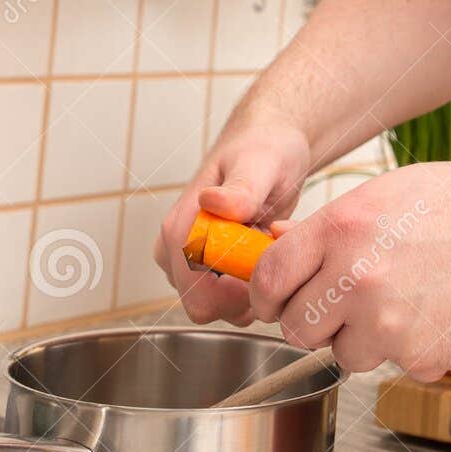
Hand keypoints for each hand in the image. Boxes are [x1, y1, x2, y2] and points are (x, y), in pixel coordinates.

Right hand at [154, 114, 311, 324]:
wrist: (272, 144)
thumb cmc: (264, 148)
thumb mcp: (261, 162)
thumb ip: (241, 188)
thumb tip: (212, 203)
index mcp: (181, 227)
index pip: (194, 292)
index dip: (234, 295)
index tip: (267, 268)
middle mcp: (177, 249)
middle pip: (205, 306)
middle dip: (244, 293)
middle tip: (273, 253)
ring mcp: (191, 261)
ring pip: (219, 307)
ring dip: (251, 288)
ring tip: (271, 247)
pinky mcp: (209, 268)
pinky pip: (231, 299)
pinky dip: (254, 284)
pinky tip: (267, 252)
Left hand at [248, 159, 450, 378]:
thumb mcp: (389, 192)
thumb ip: (332, 225)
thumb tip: (281, 243)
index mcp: (343, 227)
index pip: (269, 277)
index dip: (267, 292)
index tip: (274, 298)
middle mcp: (357, 277)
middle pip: (296, 326)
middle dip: (315, 319)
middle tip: (346, 302)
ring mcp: (387, 324)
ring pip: (344, 353)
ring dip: (365, 337)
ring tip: (409, 299)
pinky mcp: (418, 358)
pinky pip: (394, 365)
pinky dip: (412, 348)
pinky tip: (440, 312)